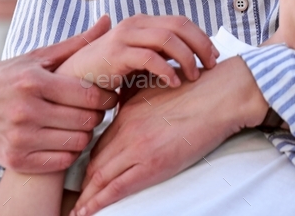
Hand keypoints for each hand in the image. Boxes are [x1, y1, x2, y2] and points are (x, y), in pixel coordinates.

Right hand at [0, 17, 117, 171]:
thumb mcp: (39, 56)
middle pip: (85, 120)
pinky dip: (71, 151)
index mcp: (33, 81)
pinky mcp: (16, 160)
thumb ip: (76, 43)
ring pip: (77, 142)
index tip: (110, 94)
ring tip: (82, 122)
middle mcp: (25, 111)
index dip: (107, 96)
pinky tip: (66, 137)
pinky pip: (61, 161)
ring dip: (86, 133)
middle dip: (99, 114)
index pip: (87, 95)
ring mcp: (19, 138)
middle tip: (98, 109)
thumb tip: (107, 20)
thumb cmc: (10, 77)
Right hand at [57, 14, 218, 88]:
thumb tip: (184, 53)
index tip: (213, 55)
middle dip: (200, 44)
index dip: (200, 37)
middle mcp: (134, 24)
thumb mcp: (135, 60)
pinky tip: (174, 82)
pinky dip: (165, 69)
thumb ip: (156, 52)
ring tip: (194, 76)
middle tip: (212, 64)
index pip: (180, 22)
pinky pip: (149, 57)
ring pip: (167, 38)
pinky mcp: (115, 54)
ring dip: (186, 57)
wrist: (69, 82)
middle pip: (179, 25)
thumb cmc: (104, 74)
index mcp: (142, 22)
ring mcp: (124, 36)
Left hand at [71, 56, 268, 215]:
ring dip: (86, 198)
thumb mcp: (160, 92)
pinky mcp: (152, 163)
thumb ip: (140, 104)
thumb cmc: (198, 91)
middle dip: (82, 185)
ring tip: (77, 211)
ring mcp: (137, 146)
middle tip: (74, 200)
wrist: (220, 95)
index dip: (88, 164)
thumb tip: (131, 114)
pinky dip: (98, 202)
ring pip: (99, 177)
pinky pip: (116, 188)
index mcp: (128, 112)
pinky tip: (87, 212)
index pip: (99, 144)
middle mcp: (127, 129)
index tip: (83, 178)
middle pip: (94, 162)